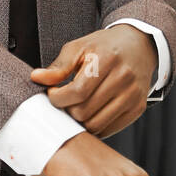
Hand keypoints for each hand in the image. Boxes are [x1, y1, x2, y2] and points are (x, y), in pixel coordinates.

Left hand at [30, 25, 156, 137]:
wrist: (137, 46)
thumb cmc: (105, 47)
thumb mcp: (79, 48)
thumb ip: (58, 66)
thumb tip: (37, 78)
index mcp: (107, 59)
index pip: (77, 92)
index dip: (58, 98)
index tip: (53, 94)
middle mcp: (123, 78)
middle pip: (84, 111)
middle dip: (68, 110)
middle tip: (65, 101)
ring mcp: (133, 95)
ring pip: (96, 124)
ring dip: (80, 121)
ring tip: (76, 107)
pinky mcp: (138, 108)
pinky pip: (109, 129)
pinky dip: (95, 126)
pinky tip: (90, 112)